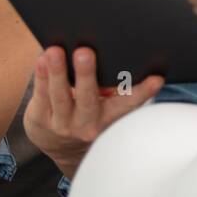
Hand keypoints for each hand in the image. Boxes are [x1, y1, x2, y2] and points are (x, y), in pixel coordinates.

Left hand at [23, 46, 164, 179]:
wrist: (62, 146)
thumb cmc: (89, 112)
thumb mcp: (106, 107)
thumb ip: (112, 88)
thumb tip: (114, 56)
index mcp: (109, 116)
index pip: (128, 103)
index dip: (143, 92)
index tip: (157, 79)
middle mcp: (87, 123)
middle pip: (87, 98)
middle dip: (86, 74)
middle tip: (84, 52)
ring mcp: (61, 124)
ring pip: (59, 96)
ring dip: (57, 72)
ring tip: (55, 51)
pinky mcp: (39, 120)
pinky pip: (40, 95)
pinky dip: (41, 77)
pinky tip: (42, 60)